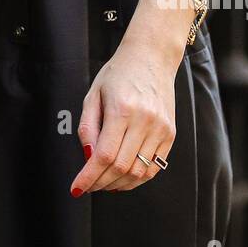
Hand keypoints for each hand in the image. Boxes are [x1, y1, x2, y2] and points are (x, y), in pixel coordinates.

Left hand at [69, 36, 176, 194]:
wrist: (152, 58)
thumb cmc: (118, 74)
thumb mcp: (93, 95)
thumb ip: (88, 128)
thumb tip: (88, 158)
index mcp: (122, 109)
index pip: (104, 155)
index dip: (89, 177)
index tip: (77, 189)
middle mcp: (144, 121)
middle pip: (120, 167)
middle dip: (100, 183)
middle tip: (88, 186)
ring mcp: (161, 129)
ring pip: (139, 172)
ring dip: (118, 184)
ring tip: (104, 182)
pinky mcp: (170, 134)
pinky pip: (155, 167)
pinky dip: (138, 178)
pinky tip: (123, 177)